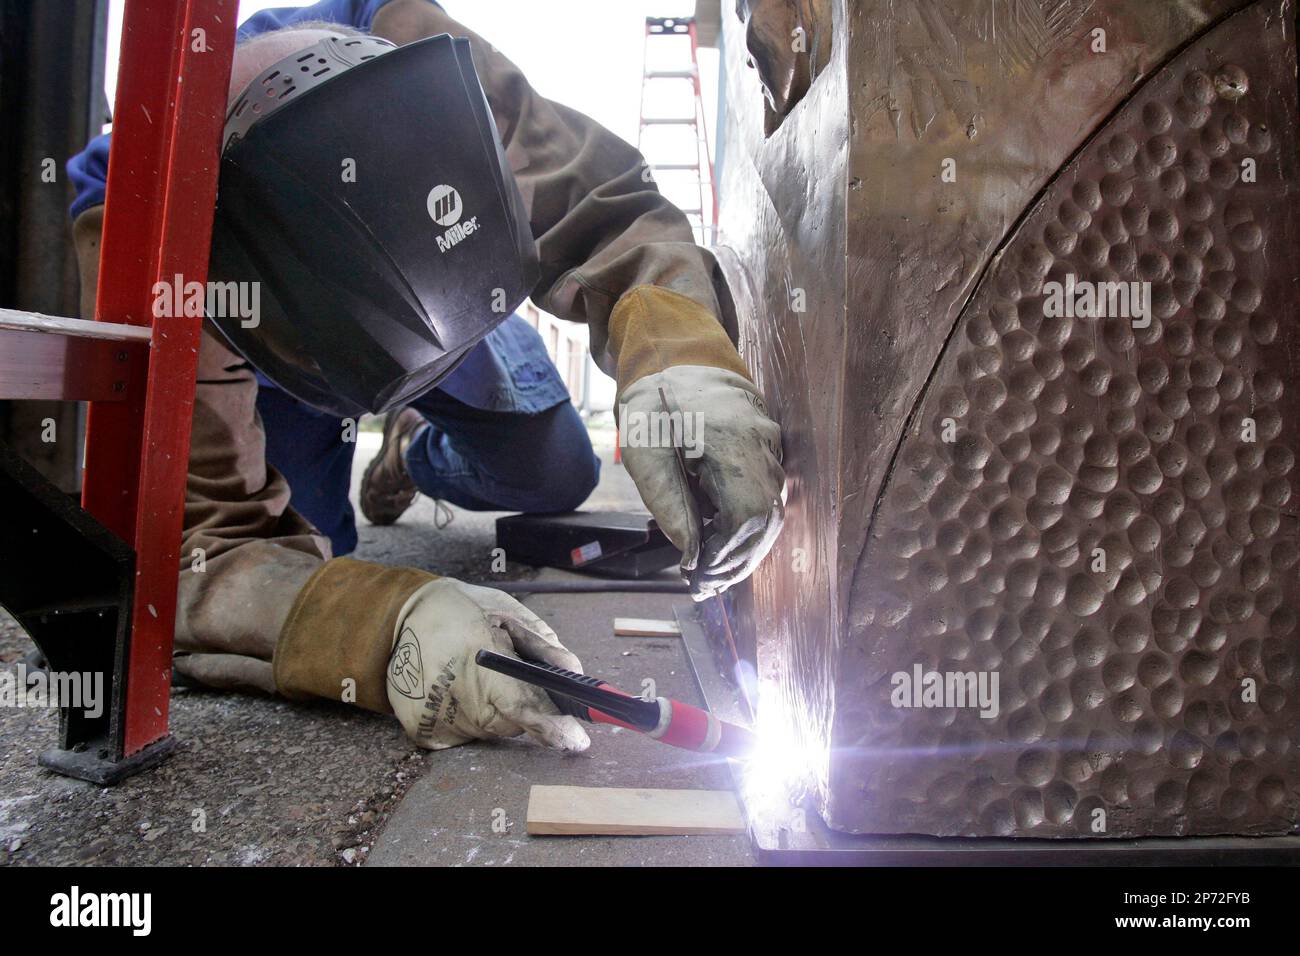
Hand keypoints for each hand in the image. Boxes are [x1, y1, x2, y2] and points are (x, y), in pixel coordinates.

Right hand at [386, 579, 590, 750]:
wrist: (401, 616)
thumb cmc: (463, 610)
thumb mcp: (509, 613)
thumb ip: (544, 646)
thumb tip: (573, 676)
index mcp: (482, 662)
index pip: (526, 707)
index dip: (554, 727)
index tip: (577, 741)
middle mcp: (459, 697)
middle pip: (514, 724)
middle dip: (524, 708)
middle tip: (509, 680)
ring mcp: (439, 719)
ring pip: (491, 730)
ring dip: (496, 710)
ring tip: (478, 678)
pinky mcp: (424, 732)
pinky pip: (465, 734)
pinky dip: (470, 717)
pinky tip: (458, 690)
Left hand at [619, 365, 785, 599]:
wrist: (677, 359)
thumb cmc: (654, 405)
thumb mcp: (644, 453)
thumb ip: (668, 504)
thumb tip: (690, 555)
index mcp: (731, 440)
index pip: (749, 513)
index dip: (729, 552)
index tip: (701, 573)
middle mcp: (762, 445)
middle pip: (766, 519)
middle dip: (738, 560)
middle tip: (706, 585)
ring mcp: (770, 447)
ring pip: (771, 512)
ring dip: (745, 547)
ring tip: (712, 573)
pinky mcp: (768, 452)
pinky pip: (766, 498)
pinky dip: (747, 527)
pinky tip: (721, 544)